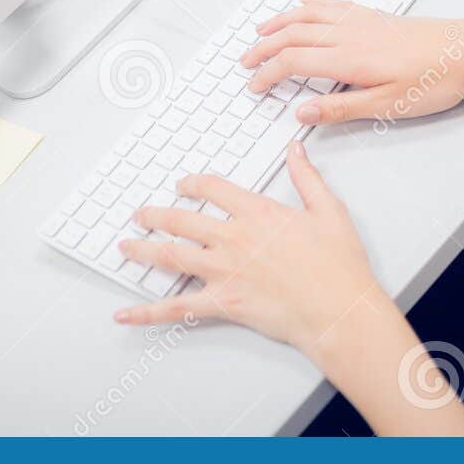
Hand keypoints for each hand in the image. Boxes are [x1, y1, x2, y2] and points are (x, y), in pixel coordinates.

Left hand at [114, 141, 382, 364]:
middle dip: (155, 215)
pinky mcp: (222, 303)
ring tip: (125, 246)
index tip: (184, 185)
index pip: (212, 188)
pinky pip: (176, 308)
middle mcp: (233, 238)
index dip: (193, 184)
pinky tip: (125, 313)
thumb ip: (307, 177)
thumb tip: (295, 150)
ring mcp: (223, 271)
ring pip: (170, 256)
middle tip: (141, 214)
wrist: (338, 309)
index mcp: (257, 213)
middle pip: (181, 220)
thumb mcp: (329, 210)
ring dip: (142, 250)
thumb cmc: (338, 267)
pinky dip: (147, 312)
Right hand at [241, 0, 463, 126]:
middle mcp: (348, 33)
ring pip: (307, 15)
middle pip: (292, 35)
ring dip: (279, 22)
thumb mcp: (387, 106)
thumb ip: (341, 108)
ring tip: (260, 29)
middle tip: (245, 62)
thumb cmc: (435, 79)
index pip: (292, 63)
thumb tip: (301, 112)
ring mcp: (360, 20)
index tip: (253, 86)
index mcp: (347, 59)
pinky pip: (332, 4)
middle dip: (263, 47)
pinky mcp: (374, 15)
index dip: (266, 75)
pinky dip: (311, 3)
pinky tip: (303, 1)